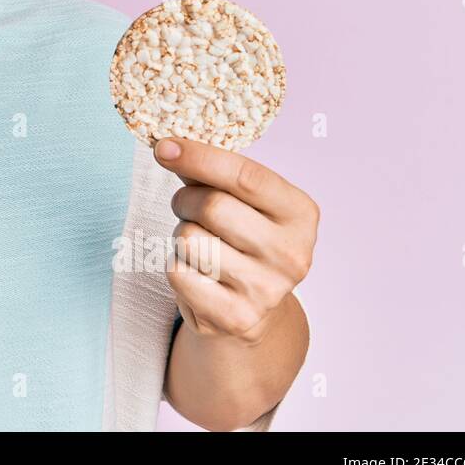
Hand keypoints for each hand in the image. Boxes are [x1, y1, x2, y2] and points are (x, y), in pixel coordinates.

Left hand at [153, 136, 318, 345]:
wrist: (251, 309)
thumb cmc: (241, 239)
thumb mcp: (242, 201)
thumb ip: (212, 174)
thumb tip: (168, 147)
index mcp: (300, 214)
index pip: (246, 176)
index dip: (200, 157)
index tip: (164, 146)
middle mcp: (292, 253)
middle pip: (212, 206)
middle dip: (185, 200)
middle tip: (186, 207)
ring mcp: (266, 290)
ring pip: (189, 239)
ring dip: (180, 235)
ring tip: (199, 244)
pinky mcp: (236, 318)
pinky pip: (177, 273)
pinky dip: (175, 265)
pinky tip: (197, 273)